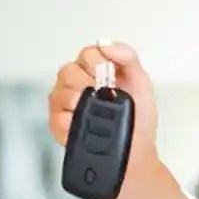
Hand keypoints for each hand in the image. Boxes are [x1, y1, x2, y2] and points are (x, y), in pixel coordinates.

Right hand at [48, 40, 158, 168]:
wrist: (136, 154)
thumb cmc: (139, 120)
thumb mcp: (141, 84)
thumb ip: (127, 58)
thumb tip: (106, 44)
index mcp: (97, 71)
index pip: (87, 54)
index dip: (97, 63)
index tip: (110, 77)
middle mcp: (77, 84)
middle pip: (68, 71)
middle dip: (88, 84)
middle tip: (104, 97)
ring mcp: (65, 104)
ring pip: (60, 93)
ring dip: (81, 103)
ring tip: (98, 113)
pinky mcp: (58, 125)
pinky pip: (57, 117)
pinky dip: (73, 122)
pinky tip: (87, 125)